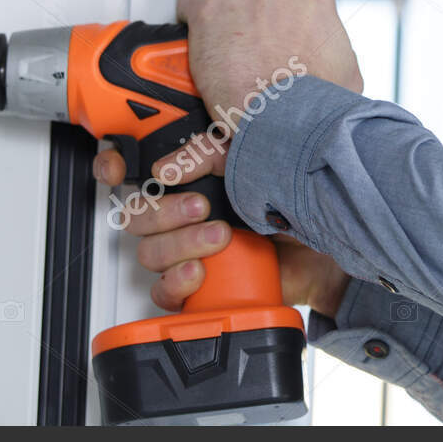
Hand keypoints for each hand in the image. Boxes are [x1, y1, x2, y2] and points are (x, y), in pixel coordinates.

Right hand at [91, 153, 352, 315]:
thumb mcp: (254, 156)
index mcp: (196, 178)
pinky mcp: (202, 285)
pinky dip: (175, 283)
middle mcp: (188, 214)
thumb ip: (213, 150)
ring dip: (178, 245)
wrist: (330, 248)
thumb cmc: (297, 199)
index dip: (112, 167)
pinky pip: (165, 291)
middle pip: (137, 216)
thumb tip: (171, 166)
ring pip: (149, 253)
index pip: (136, 170)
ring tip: (219, 238)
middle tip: (203, 208)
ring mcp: (192, 249)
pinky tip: (200, 273)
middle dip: (163, 213)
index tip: (117, 169)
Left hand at [166, 0, 362, 176]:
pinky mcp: (208, 13)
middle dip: (256, 17)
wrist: (287, 116)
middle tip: (256, 50)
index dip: (284, 16)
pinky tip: (201, 42)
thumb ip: (334, 48)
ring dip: (228, 23)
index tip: (279, 34)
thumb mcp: (346, 68)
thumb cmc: (317, 96)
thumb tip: (327, 57)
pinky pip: (191, 6)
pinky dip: (194, 23)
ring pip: (228, 1)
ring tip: (232, 57)